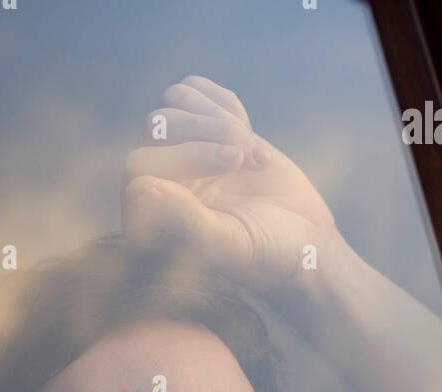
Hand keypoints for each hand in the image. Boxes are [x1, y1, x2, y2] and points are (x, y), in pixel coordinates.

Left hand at [121, 75, 338, 293]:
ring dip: (221, 118)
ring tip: (253, 156)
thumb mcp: (229, 244)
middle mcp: (157, 182)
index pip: (140, 165)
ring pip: (176, 99)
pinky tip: (250, 139)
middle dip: (206, 133)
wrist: (302, 238)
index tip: (233, 165)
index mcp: (150, 219)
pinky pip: (197, 89)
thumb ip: (184, 221)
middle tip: (243, 160)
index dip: (185, 156)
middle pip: (158, 124)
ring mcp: (179, 152)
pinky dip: (228, 105)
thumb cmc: (264, 253)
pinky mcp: (202, 128)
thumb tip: (139, 188)